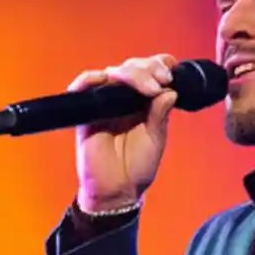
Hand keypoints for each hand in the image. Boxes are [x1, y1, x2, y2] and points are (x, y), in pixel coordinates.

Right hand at [68, 54, 178, 211]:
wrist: (118, 189)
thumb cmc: (137, 166)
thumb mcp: (156, 138)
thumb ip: (160, 114)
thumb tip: (170, 91)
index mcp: (143, 101)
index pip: (150, 71)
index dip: (159, 64)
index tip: (171, 72)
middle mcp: (124, 97)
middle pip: (133, 67)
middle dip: (149, 68)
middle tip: (162, 81)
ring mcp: (105, 103)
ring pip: (114, 73)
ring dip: (132, 73)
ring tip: (149, 86)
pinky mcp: (87, 113)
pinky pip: (83, 88)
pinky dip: (90, 79)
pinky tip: (106, 78)